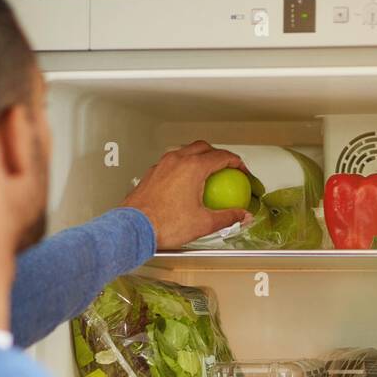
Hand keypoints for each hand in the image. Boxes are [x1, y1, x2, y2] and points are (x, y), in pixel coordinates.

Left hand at [122, 141, 254, 249]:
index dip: (236, 162)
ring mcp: (162, 165)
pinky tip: (184, 182)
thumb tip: (242, 216)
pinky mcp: (152, 174)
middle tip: (226, 167)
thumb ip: (227, 217)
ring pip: (185, 151)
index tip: (241, 170)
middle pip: (203, 147)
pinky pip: (171, 163)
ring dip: (198, 157)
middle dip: (218, 154)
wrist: (134, 228)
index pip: (221, 156)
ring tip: (205, 172)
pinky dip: (183, 167)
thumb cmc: (165, 225)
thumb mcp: (203, 223)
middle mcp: (176, 161)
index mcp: (192, 167)